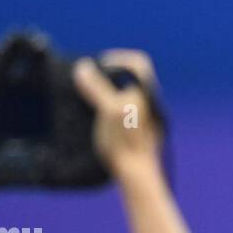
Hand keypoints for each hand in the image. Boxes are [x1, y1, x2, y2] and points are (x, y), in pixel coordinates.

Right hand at [73, 50, 162, 176]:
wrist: (137, 175)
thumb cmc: (124, 142)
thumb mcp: (107, 110)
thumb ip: (97, 88)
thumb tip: (83, 67)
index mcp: (146, 94)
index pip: (138, 63)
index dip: (118, 58)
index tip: (99, 67)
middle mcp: (149, 105)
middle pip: (128, 80)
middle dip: (107, 79)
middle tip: (88, 85)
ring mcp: (145, 121)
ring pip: (125, 99)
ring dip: (106, 97)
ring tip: (88, 104)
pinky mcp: (139, 135)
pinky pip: (124, 115)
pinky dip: (110, 113)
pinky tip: (96, 122)